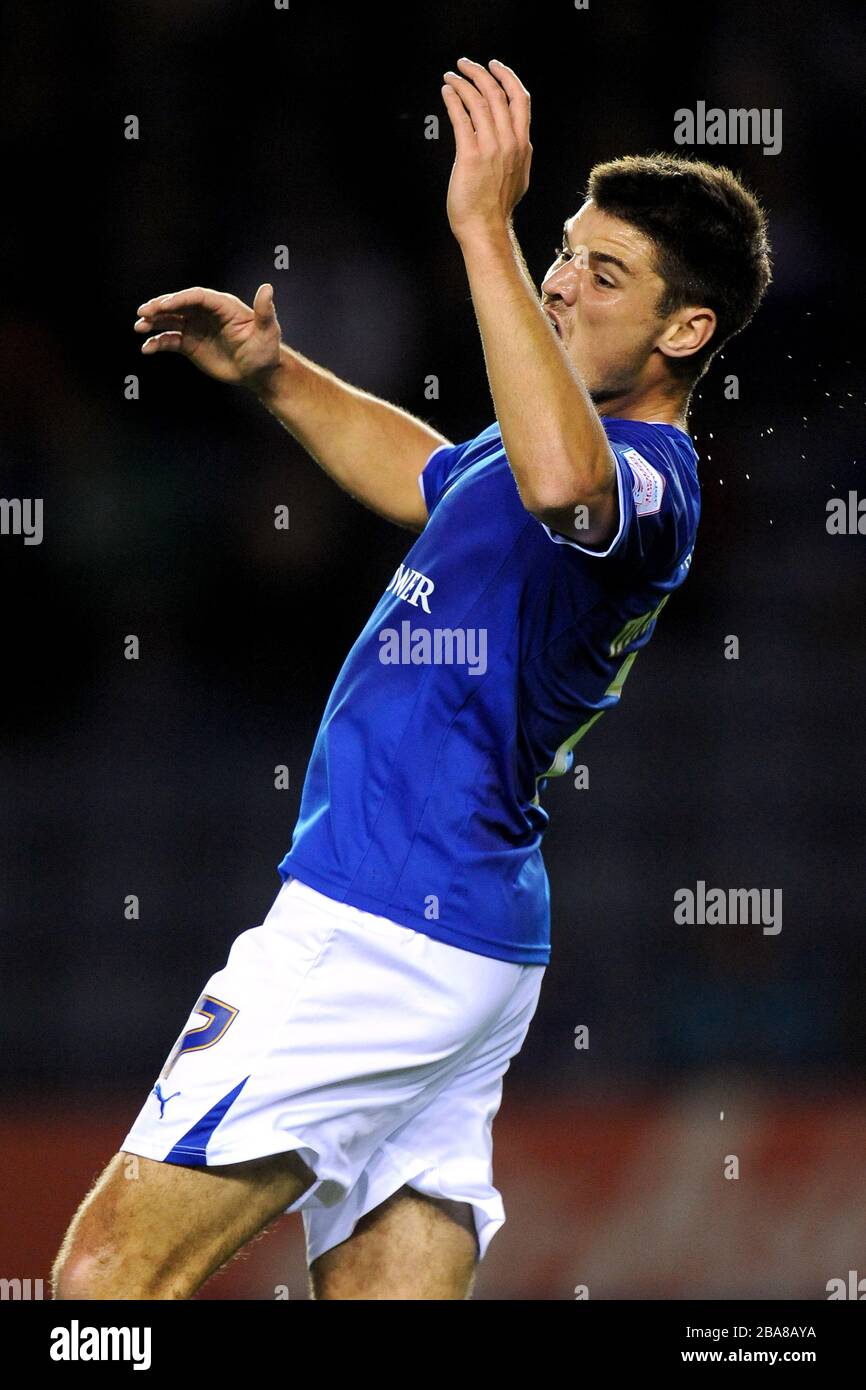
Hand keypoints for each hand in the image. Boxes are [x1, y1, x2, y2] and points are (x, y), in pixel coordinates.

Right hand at [134, 283, 281, 386]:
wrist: (259, 373)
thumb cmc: (266, 351)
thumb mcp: (267, 332)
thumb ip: (264, 311)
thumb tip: (267, 288)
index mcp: (222, 305)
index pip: (197, 297)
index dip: (179, 299)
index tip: (163, 306)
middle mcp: (205, 313)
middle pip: (179, 305)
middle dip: (160, 307)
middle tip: (143, 313)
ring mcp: (195, 327)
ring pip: (170, 320)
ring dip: (153, 322)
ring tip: (138, 327)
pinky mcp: (189, 344)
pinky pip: (169, 340)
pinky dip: (157, 343)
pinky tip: (147, 349)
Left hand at [441, 57, 531, 243]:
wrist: (485, 228)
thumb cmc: (497, 207)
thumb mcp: (519, 177)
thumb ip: (518, 155)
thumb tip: (518, 141)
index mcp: (523, 145)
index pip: (520, 99)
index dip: (507, 77)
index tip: (494, 66)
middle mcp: (510, 142)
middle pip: (498, 94)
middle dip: (480, 73)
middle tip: (466, 64)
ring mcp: (491, 149)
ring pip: (478, 102)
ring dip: (463, 83)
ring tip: (451, 76)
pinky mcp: (470, 156)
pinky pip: (461, 118)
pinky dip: (453, 100)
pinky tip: (446, 92)